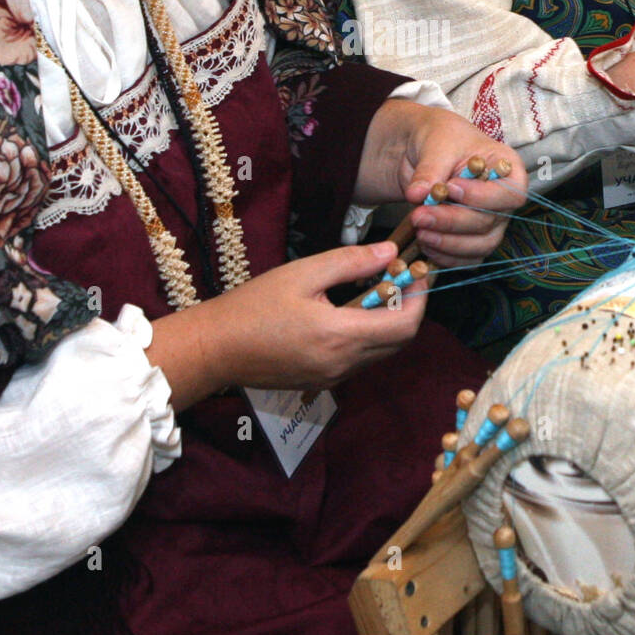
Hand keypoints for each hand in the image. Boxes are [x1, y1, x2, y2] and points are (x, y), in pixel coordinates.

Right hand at [149, 241, 427, 403]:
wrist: (215, 349)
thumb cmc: (254, 306)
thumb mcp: (302, 273)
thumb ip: (350, 261)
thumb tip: (389, 251)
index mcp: (341, 336)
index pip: (405, 326)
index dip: (419, 299)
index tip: (415, 273)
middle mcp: (343, 364)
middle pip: (399, 342)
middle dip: (406, 309)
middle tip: (396, 278)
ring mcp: (332, 378)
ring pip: (380, 353)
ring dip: (386, 323)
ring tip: (369, 290)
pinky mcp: (320, 383)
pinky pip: (358, 360)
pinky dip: (366, 336)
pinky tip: (345, 312)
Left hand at [356, 99, 524, 267]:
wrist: (422, 153)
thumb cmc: (440, 139)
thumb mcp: (437, 143)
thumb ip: (430, 169)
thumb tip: (418, 194)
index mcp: (508, 169)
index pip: (509, 193)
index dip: (481, 197)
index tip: (450, 188)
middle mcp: (504, 200)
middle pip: (490, 222)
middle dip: (452, 221)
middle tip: (419, 215)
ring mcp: (491, 223)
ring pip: (481, 245)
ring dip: (448, 244)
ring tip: (419, 230)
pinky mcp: (472, 240)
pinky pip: (467, 259)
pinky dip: (446, 257)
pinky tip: (425, 243)